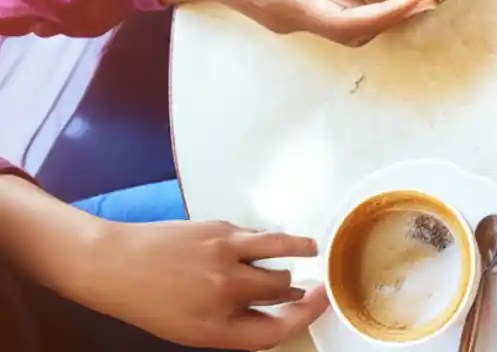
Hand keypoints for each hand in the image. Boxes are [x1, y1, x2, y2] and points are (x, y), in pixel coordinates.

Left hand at [83, 221, 325, 349]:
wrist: (112, 264)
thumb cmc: (146, 301)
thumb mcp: (190, 328)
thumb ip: (234, 323)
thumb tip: (276, 307)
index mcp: (216, 328)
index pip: (278, 329)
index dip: (306, 316)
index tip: (320, 302)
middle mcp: (225, 293)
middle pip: (282, 289)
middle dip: (291, 288)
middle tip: (298, 284)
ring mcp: (225, 257)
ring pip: (282, 254)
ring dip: (300, 250)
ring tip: (309, 249)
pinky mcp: (221, 230)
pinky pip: (258, 236)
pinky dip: (266, 240)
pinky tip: (265, 241)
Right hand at [149, 0, 442, 45]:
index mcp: (286, 1)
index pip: (351, 22)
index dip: (393, 13)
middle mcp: (292, 18)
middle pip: (358, 31)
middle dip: (400, 13)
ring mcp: (292, 17)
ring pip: (350, 24)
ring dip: (388, 10)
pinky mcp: (292, 8)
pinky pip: (335, 12)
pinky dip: (366, 3)